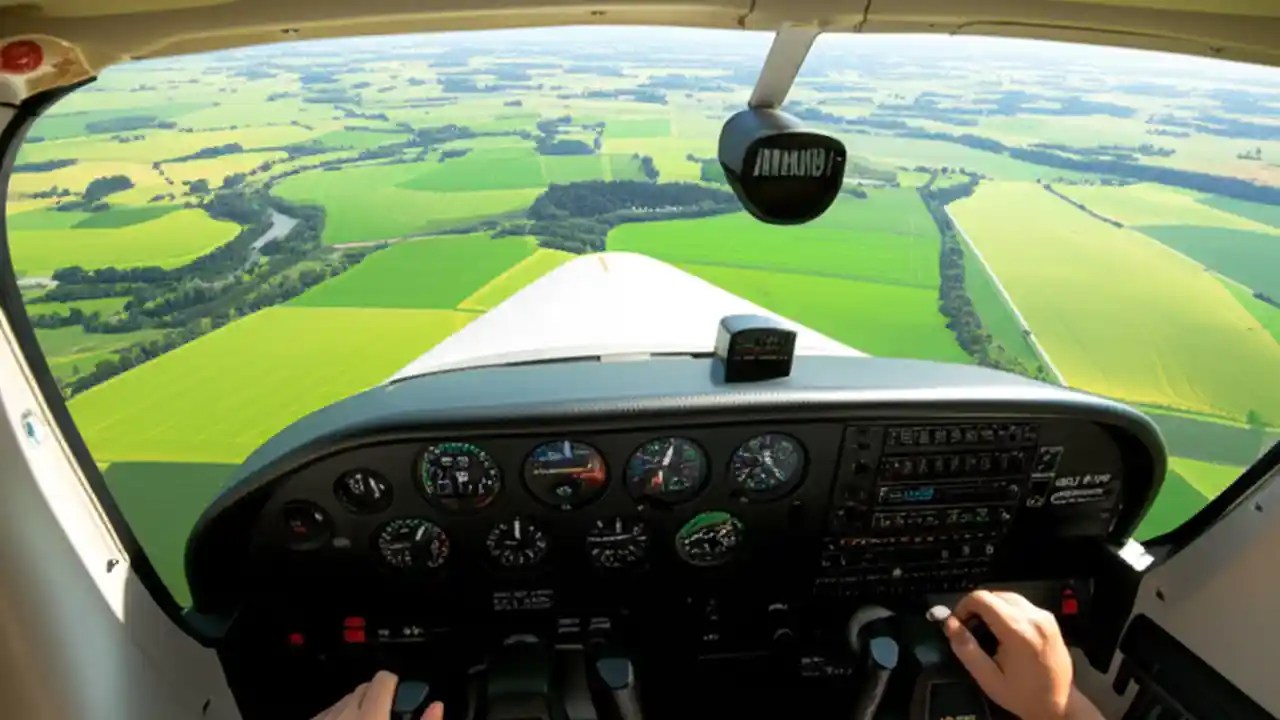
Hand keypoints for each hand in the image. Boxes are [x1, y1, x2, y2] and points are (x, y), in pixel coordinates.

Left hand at [312, 670, 443, 719]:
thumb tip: (437, 707)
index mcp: (372, 715)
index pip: (385, 678)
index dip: (395, 685)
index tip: (400, 697)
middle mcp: (346, 712)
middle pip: (365, 687)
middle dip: (376, 699)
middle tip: (384, 717)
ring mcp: (327, 718)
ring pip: (345, 701)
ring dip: (356, 710)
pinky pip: (328, 712)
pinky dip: (338, 718)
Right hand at [943, 590, 1100, 719]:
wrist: (1059, 704)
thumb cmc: (1022, 694)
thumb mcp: (988, 678)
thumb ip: (966, 649)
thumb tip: (949, 623)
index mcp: (1018, 631)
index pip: (981, 598)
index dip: (962, 607)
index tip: (959, 625)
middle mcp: (1034, 617)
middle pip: (994, 594)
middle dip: (976, 608)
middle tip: (971, 630)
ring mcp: (1045, 616)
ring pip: (1007, 596)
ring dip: (992, 608)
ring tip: (987, 631)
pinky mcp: (1050, 619)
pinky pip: (1021, 604)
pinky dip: (1007, 611)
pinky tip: (1004, 632)